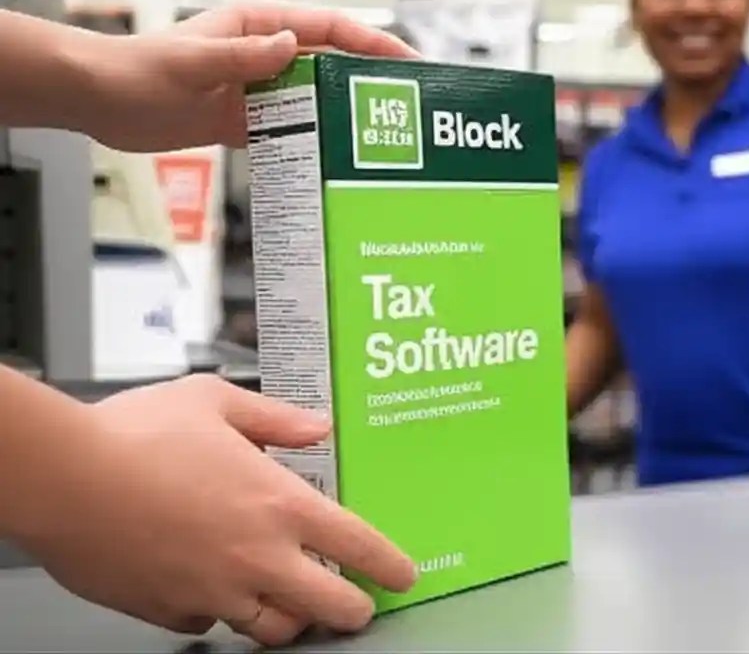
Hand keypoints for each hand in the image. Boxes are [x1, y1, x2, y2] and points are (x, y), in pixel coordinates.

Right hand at [14, 374, 416, 646]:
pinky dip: (220, 614)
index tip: (403, 575)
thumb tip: (316, 426)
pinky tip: (214, 591)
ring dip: (290, 619)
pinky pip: (210, 626)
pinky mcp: (170, 611)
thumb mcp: (214, 401)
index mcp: (279, 503)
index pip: (359, 546)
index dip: (390, 565)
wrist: (61, 478)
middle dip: (353, 610)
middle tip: (358, 606)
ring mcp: (214, 591)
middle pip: (330, 606)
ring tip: (292, 604)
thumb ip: (275, 418)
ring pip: (274, 629)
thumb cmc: (132, 435)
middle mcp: (256, 556)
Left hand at [77, 3, 419, 151]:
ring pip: (314, 100)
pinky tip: (331, 162)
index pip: (329, 28)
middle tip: (405, 108)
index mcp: (256, 25)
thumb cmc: (136, 71)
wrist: (98, 100)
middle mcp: (263, 53)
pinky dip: (310, 144)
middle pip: (331, 64)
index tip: (406, 62)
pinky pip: (289, 130)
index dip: (372, 43)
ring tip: (378, 141)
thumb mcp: (192, 62)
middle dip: (368, 83)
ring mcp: (256, 88)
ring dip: (342, 117)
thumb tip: (290, 46)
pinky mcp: (245, 119)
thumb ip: (242, 55)